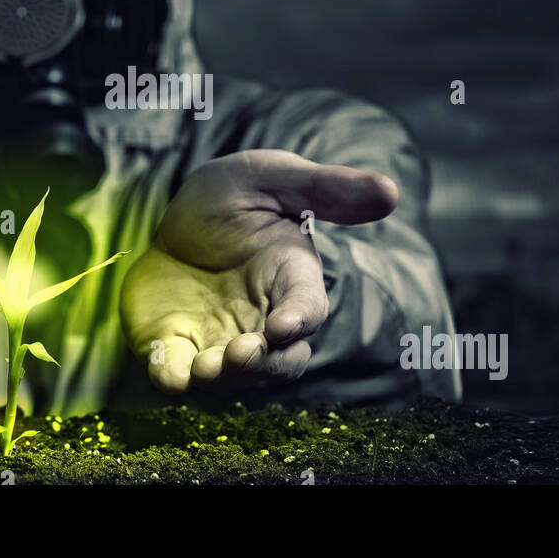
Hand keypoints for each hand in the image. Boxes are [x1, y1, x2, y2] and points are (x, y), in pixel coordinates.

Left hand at [121, 149, 396, 393]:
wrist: (173, 217)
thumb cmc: (233, 196)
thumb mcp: (272, 176)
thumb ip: (325, 188)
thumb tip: (390, 192)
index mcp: (291, 277)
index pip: (308, 307)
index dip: (300, 319)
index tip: (284, 324)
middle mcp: (262, 318)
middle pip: (278, 360)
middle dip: (263, 364)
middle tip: (241, 352)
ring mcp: (220, 338)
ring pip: (232, 378)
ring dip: (222, 380)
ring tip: (206, 369)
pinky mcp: (177, 346)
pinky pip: (178, 375)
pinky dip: (174, 381)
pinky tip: (168, 377)